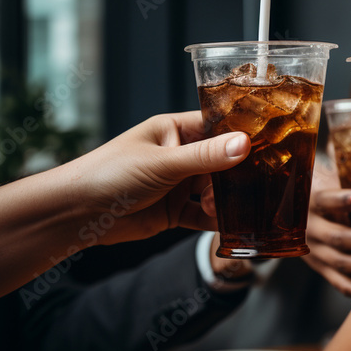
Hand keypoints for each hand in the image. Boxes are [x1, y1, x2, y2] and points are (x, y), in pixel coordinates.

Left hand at [0, 111, 249, 301]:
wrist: (75, 214)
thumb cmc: (108, 174)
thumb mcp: (162, 163)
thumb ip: (206, 157)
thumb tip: (245, 145)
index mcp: (175, 130)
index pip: (219, 125)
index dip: (246, 133)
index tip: (275, 142)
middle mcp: (181, 155)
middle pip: (224, 161)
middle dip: (244, 173)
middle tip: (269, 181)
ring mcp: (179, 184)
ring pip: (218, 190)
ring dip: (232, 200)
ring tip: (248, 207)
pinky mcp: (175, 212)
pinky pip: (206, 215)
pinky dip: (220, 221)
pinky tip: (235, 225)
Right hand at [303, 161, 350, 296]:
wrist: (284, 209)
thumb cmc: (318, 182)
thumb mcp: (323, 167)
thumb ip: (340, 150)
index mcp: (310, 200)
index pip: (325, 200)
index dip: (344, 200)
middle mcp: (309, 228)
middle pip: (340, 239)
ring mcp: (313, 251)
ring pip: (343, 263)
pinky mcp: (319, 268)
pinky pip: (340, 283)